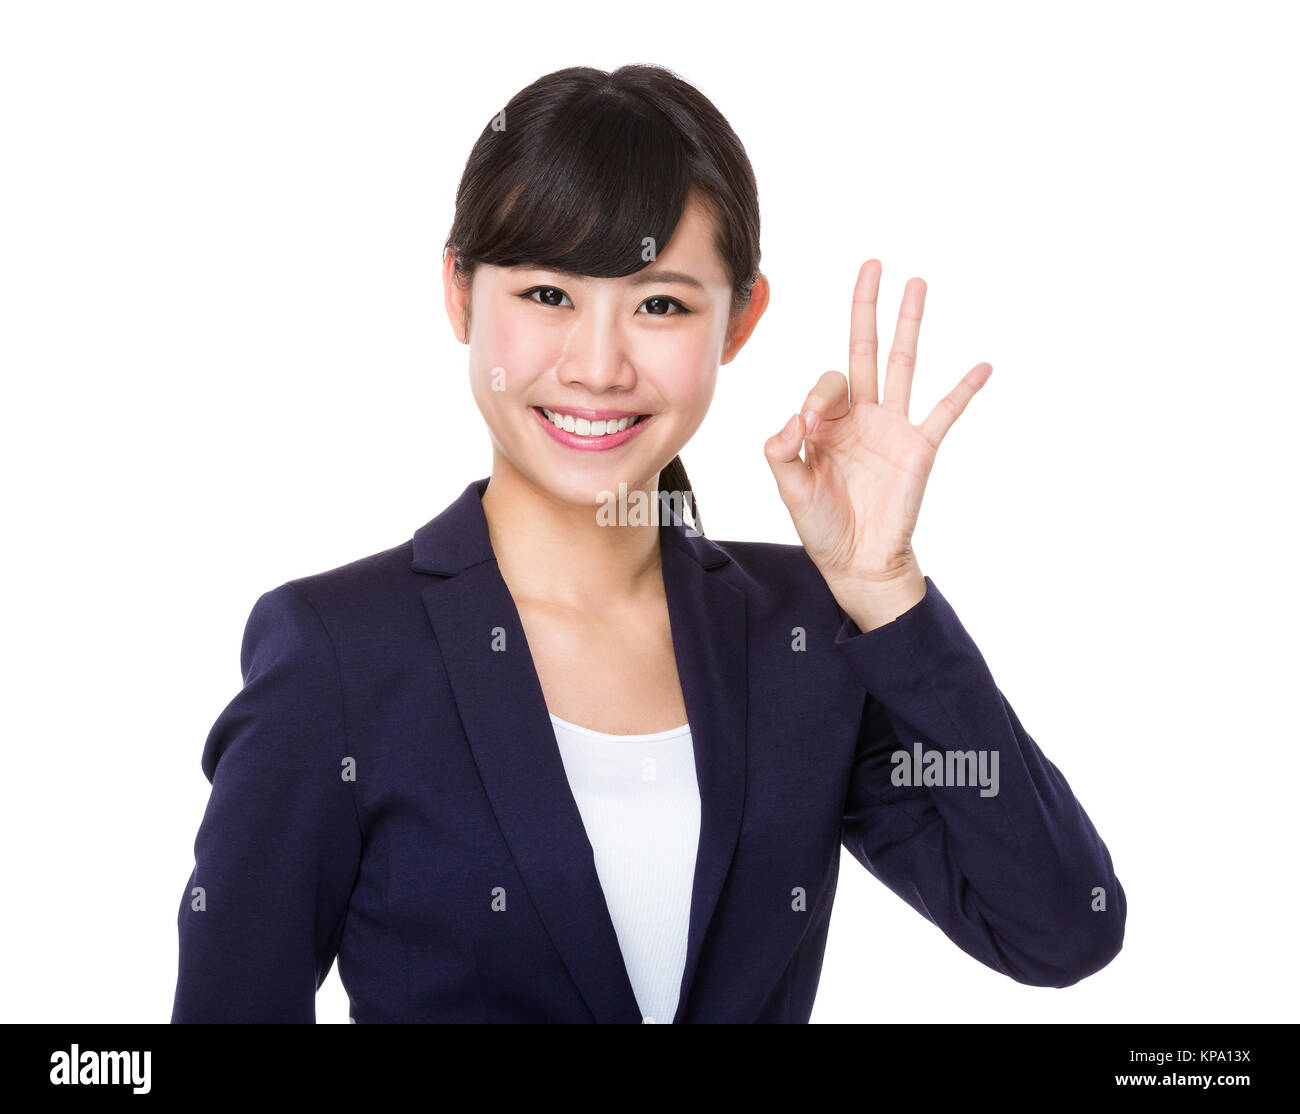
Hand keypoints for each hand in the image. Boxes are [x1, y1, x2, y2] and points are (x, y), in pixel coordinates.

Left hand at [763, 260, 991, 625]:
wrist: (856, 561)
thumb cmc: (821, 524)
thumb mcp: (789, 489)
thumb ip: (780, 453)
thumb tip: (795, 421)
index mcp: (827, 421)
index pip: (826, 384)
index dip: (816, 399)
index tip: (807, 431)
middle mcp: (861, 414)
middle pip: (864, 349)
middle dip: (866, 308)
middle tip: (872, 265)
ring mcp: (893, 426)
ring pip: (903, 365)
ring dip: (909, 325)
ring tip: (916, 283)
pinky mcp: (920, 447)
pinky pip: (945, 412)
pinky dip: (964, 389)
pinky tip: (982, 365)